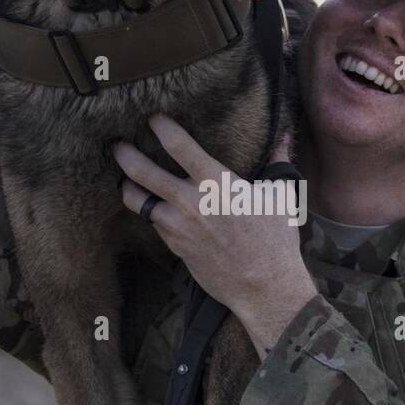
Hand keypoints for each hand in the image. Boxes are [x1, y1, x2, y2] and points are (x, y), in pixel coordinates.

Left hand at [112, 114, 317, 357]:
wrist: (263, 287)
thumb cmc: (275, 241)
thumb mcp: (280, 196)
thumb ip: (277, 162)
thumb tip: (286, 136)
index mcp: (216, 183)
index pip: (178, 145)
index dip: (160, 126)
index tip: (153, 117)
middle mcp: (190, 202)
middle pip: (141, 171)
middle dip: (124, 154)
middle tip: (118, 145)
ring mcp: (178, 226)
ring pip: (136, 200)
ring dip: (128, 187)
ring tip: (125, 178)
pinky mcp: (174, 246)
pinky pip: (152, 223)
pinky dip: (148, 212)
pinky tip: (149, 206)